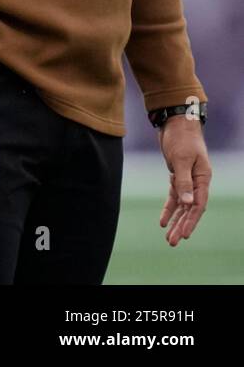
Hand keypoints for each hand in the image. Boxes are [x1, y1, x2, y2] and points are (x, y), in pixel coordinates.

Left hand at [157, 114, 210, 245]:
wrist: (176, 123)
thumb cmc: (181, 139)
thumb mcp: (181, 159)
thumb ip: (184, 181)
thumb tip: (188, 204)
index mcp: (203, 179)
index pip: (198, 205)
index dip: (191, 221)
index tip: (185, 234)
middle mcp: (198, 182)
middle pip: (190, 209)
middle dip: (182, 226)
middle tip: (173, 242)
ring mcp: (188, 180)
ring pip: (182, 206)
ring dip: (175, 221)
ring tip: (168, 238)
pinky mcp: (177, 177)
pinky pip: (174, 197)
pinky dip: (169, 209)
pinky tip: (163, 221)